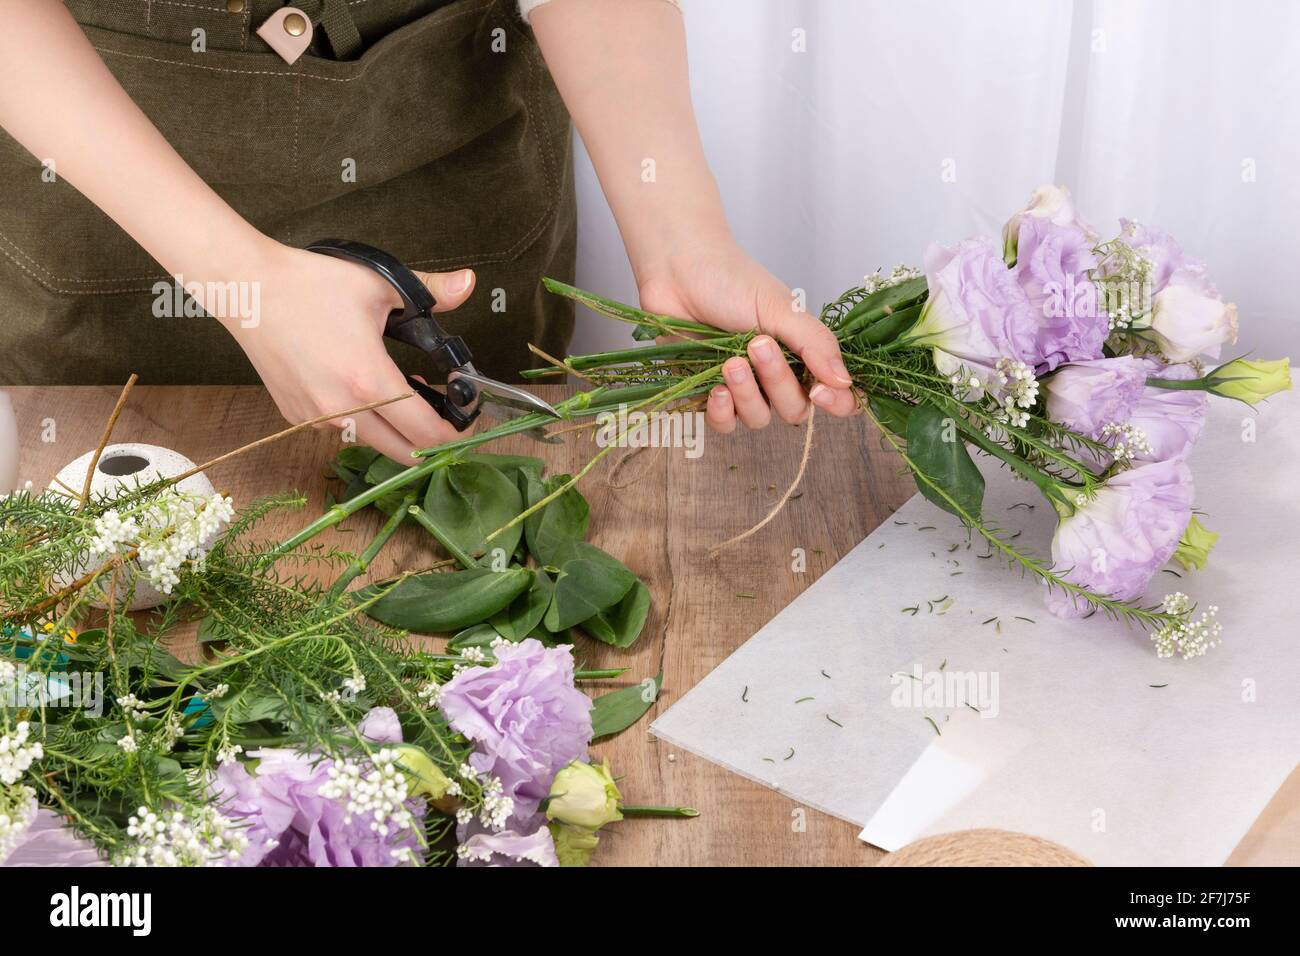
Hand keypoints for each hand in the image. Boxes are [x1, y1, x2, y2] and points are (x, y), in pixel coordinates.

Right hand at [211, 240, 476, 461]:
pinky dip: (363, 420)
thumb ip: (433, 290)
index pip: (428, 435)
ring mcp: (316, 419)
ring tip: (404, 394)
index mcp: (369, 382)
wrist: (247, 288)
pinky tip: (364, 389)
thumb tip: (469, 283)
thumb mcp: (379, 284)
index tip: (465, 413)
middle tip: (443, 412)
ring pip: (373, 443)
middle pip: (404, 453)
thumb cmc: (310, 284)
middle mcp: (342, 411)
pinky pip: (342, 431)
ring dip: (396, 430)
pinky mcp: (296, 417)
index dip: (456, 431)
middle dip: (431, 440)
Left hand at [637, 239, 857, 431]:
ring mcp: (742, 387)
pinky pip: (724, 424)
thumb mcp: (782, 308)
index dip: (836, 403)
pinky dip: (722, 412)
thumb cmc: (732, 281)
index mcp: (802, 354)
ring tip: (730, 362)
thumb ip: (815, 344)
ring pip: (758, 419)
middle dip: (778, 383)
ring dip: (747, 394)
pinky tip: (715, 390)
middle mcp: (776, 376)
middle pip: (794, 410)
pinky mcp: (707, 394)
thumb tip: (845, 381)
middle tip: (758, 346)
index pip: (836, 395)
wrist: (679, 269)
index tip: (820, 391)